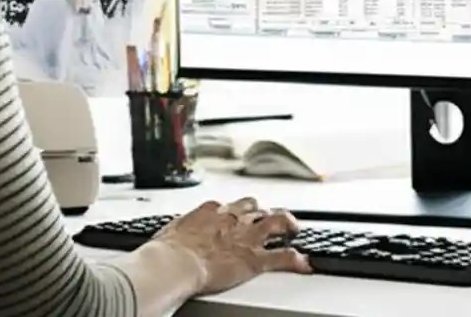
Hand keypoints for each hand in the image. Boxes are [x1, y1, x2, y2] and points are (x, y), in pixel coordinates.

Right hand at [151, 197, 311, 294]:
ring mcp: (247, 237)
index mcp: (212, 211)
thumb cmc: (166, 251)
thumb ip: (179, 232)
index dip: (240, 211)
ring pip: (278, 221)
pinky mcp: (255, 259)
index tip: (241, 215)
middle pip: (257, 207)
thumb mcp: (171, 232)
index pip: (232, 205)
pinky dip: (297, 260)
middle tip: (269, 219)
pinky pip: (284, 257)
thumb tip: (169, 241)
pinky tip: (304, 263)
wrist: (173, 263)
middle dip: (264, 212)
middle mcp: (234, 219)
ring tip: (294, 229)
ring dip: (288, 225)